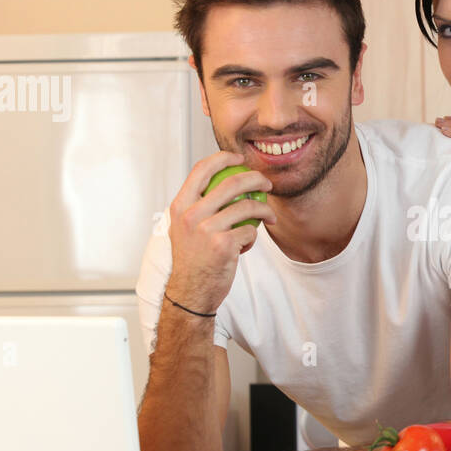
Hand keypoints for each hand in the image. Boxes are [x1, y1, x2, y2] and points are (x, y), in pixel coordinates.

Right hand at [166, 150, 277, 310]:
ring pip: (248, 206)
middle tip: (267, 183)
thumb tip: (222, 181)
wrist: (190, 291)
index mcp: (180, 206)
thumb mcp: (184, 228)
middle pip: (232, 182)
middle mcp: (191, 214)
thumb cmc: (192, 259)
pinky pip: (251, 231)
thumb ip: (198, 206)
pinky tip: (246, 245)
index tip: (239, 158)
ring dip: (265, 209)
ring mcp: (207, 229)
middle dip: (257, 179)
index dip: (223, 158)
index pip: (201, 169)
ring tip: (270, 216)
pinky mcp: (224, 245)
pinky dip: (253, 237)